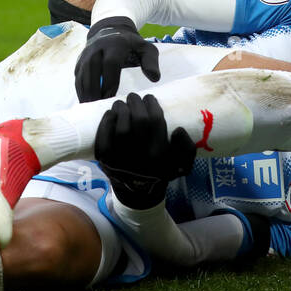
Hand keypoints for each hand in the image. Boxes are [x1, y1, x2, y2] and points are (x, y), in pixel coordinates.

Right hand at [74, 16, 159, 101]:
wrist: (112, 29)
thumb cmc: (132, 45)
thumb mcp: (146, 49)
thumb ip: (152, 62)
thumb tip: (154, 78)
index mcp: (116, 43)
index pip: (110, 62)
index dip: (109, 81)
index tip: (111, 97)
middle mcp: (98, 46)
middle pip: (92, 68)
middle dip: (94, 88)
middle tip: (98, 106)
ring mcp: (86, 53)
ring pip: (82, 72)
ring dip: (84, 90)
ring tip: (89, 107)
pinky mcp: (80, 59)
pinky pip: (78, 75)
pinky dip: (79, 89)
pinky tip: (85, 101)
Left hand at [94, 93, 194, 208]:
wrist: (138, 194)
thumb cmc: (160, 173)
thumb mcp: (182, 165)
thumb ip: (187, 148)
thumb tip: (178, 130)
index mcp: (160, 155)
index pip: (156, 122)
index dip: (152, 105)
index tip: (149, 98)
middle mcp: (141, 157)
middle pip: (139, 121)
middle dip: (136, 104)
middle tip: (134, 97)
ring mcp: (121, 159)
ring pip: (121, 128)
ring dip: (120, 109)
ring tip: (122, 103)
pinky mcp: (105, 160)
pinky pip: (104, 138)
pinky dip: (105, 122)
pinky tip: (110, 114)